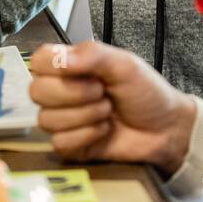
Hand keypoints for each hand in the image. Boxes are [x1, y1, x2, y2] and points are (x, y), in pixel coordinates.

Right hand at [28, 41, 195, 172]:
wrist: (166, 127)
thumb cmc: (147, 92)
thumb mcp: (125, 64)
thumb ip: (93, 55)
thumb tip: (60, 58)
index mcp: (72, 66)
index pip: (39, 60)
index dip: (55, 66)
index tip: (84, 71)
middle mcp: (62, 92)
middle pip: (37, 91)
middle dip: (76, 93)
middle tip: (103, 92)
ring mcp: (64, 120)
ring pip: (47, 119)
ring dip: (86, 115)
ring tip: (108, 111)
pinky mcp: (70, 145)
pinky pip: (60, 142)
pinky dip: (87, 135)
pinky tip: (104, 130)